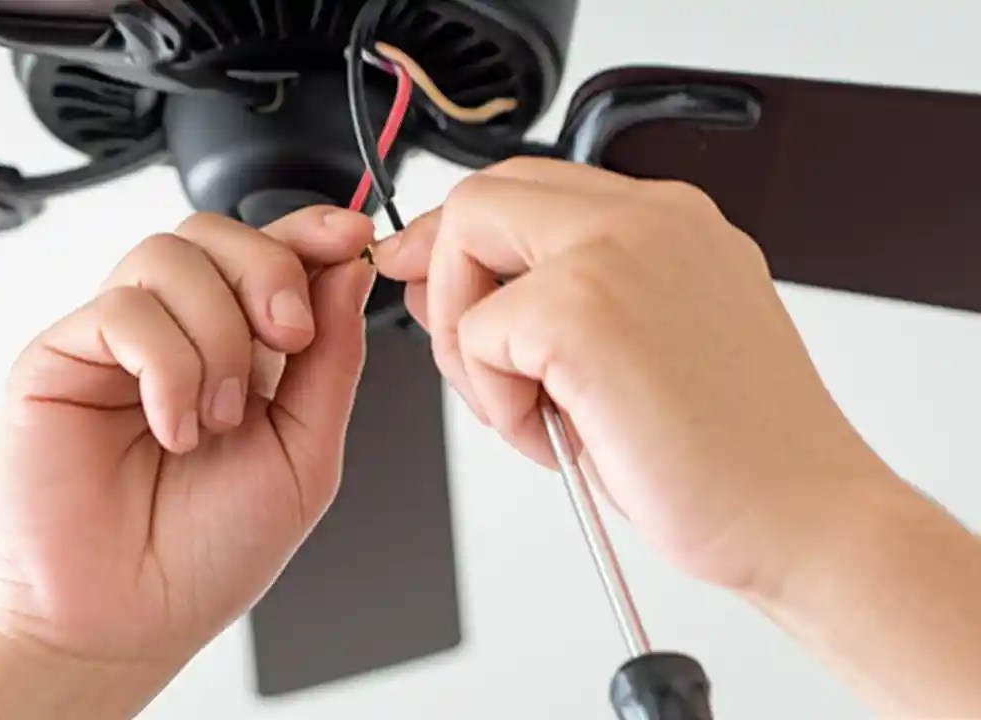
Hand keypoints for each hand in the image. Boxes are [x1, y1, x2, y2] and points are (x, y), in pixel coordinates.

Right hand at [0, 208, 374, 668]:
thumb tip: (350, 270)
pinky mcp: (60, 355)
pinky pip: (123, 308)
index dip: (312, 231)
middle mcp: (177, 335)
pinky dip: (167, 366)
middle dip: (270, 271)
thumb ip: (331, 361)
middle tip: (287, 340)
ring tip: (217, 418)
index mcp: (241, 351)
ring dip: (217, 334)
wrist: (126, 621)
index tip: (353, 237)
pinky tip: (172, 429)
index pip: (271, 254)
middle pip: (217, 232)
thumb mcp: (304, 455)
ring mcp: (116, 342)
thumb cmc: (208, 553)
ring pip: (169, 256)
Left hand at [374, 158, 896, 592]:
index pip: (529, 188)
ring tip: (541, 415)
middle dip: (444, 274)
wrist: (803, 516)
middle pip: (483, 197)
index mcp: (670, 223)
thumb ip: (557, 300)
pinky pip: (476, 335)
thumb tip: (450, 292)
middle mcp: (649, 217)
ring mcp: (615, 251)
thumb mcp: (638, 348)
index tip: (429, 271)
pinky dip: (495, 400)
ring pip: (465, 249)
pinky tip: (559, 434)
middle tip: (460, 349)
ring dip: (473, 349)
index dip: (466, 235)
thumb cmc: (730, 454)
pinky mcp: (581, 308)